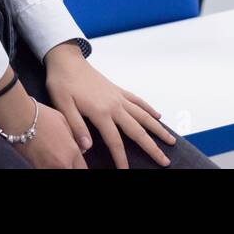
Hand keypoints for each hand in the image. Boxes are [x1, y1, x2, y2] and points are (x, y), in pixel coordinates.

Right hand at [0, 72, 86, 168]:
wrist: (18, 118)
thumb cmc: (42, 116)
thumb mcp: (64, 121)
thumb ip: (75, 137)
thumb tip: (82, 149)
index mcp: (72, 151)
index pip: (83, 169)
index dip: (79, 166)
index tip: (76, 163)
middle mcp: (61, 163)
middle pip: (72, 173)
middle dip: (71, 167)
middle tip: (64, 160)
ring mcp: (46, 168)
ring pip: (59, 173)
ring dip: (58, 167)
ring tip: (53, 158)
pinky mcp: (33, 168)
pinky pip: (45, 170)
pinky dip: (46, 167)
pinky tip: (44, 160)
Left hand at [44, 46, 174, 167]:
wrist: (67, 60)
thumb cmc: (62, 83)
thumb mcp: (63, 106)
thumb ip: (76, 126)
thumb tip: (87, 147)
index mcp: (101, 112)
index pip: (115, 141)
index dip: (121, 159)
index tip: (125, 172)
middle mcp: (114, 105)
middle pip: (137, 131)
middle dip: (152, 147)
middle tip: (165, 161)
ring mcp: (118, 97)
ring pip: (143, 116)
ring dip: (158, 129)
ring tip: (171, 140)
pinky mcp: (118, 90)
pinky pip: (138, 101)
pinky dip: (149, 110)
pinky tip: (158, 116)